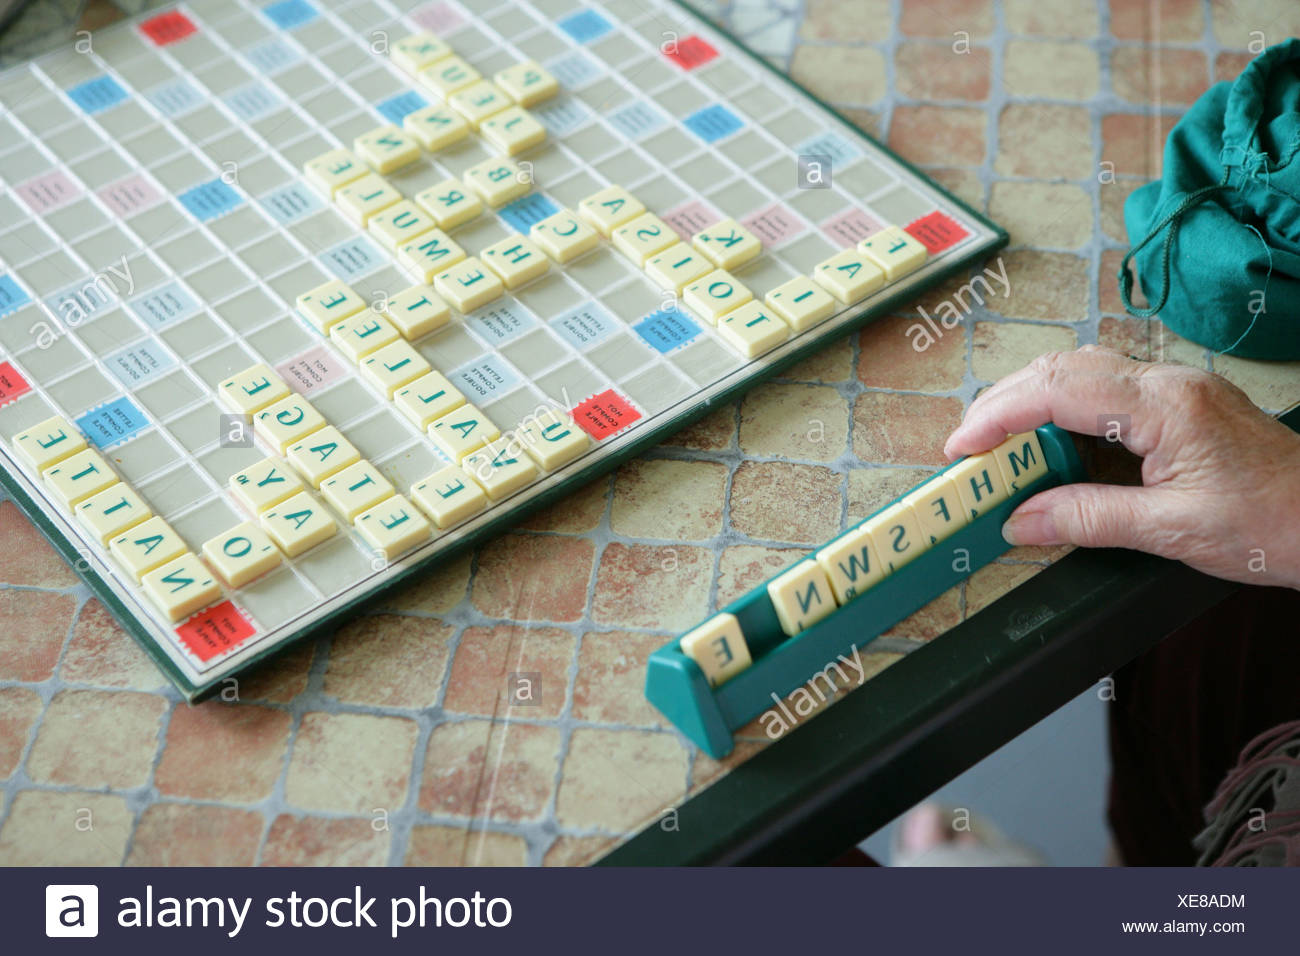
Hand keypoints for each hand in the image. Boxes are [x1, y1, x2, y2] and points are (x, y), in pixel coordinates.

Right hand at [943, 346, 1299, 589]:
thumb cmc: (1272, 524)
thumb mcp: (1171, 531)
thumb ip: (1088, 520)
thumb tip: (1021, 521)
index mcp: (1165, 406)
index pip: (1058, 391)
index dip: (998, 415)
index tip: (962, 446)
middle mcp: (1168, 382)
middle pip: (1062, 368)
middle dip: (1003, 403)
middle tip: (969, 448)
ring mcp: (1176, 387)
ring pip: (1081, 369)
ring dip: (1030, 399)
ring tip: (999, 442)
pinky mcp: (1180, 402)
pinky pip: (1105, 386)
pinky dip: (1062, 406)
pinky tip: (1050, 438)